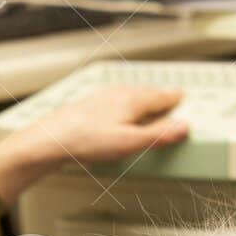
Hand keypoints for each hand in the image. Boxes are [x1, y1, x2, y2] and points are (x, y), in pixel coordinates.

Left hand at [18, 86, 188, 170]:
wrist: (51, 139)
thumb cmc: (87, 140)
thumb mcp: (130, 142)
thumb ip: (159, 135)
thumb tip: (183, 127)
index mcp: (132, 100)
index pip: (161, 96)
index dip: (174, 98)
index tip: (183, 96)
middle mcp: (118, 93)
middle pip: (146, 92)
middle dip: (160, 96)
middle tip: (170, 98)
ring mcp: (102, 97)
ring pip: (130, 94)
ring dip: (143, 98)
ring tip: (149, 104)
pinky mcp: (90, 104)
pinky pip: (116, 98)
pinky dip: (126, 102)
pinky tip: (119, 111)